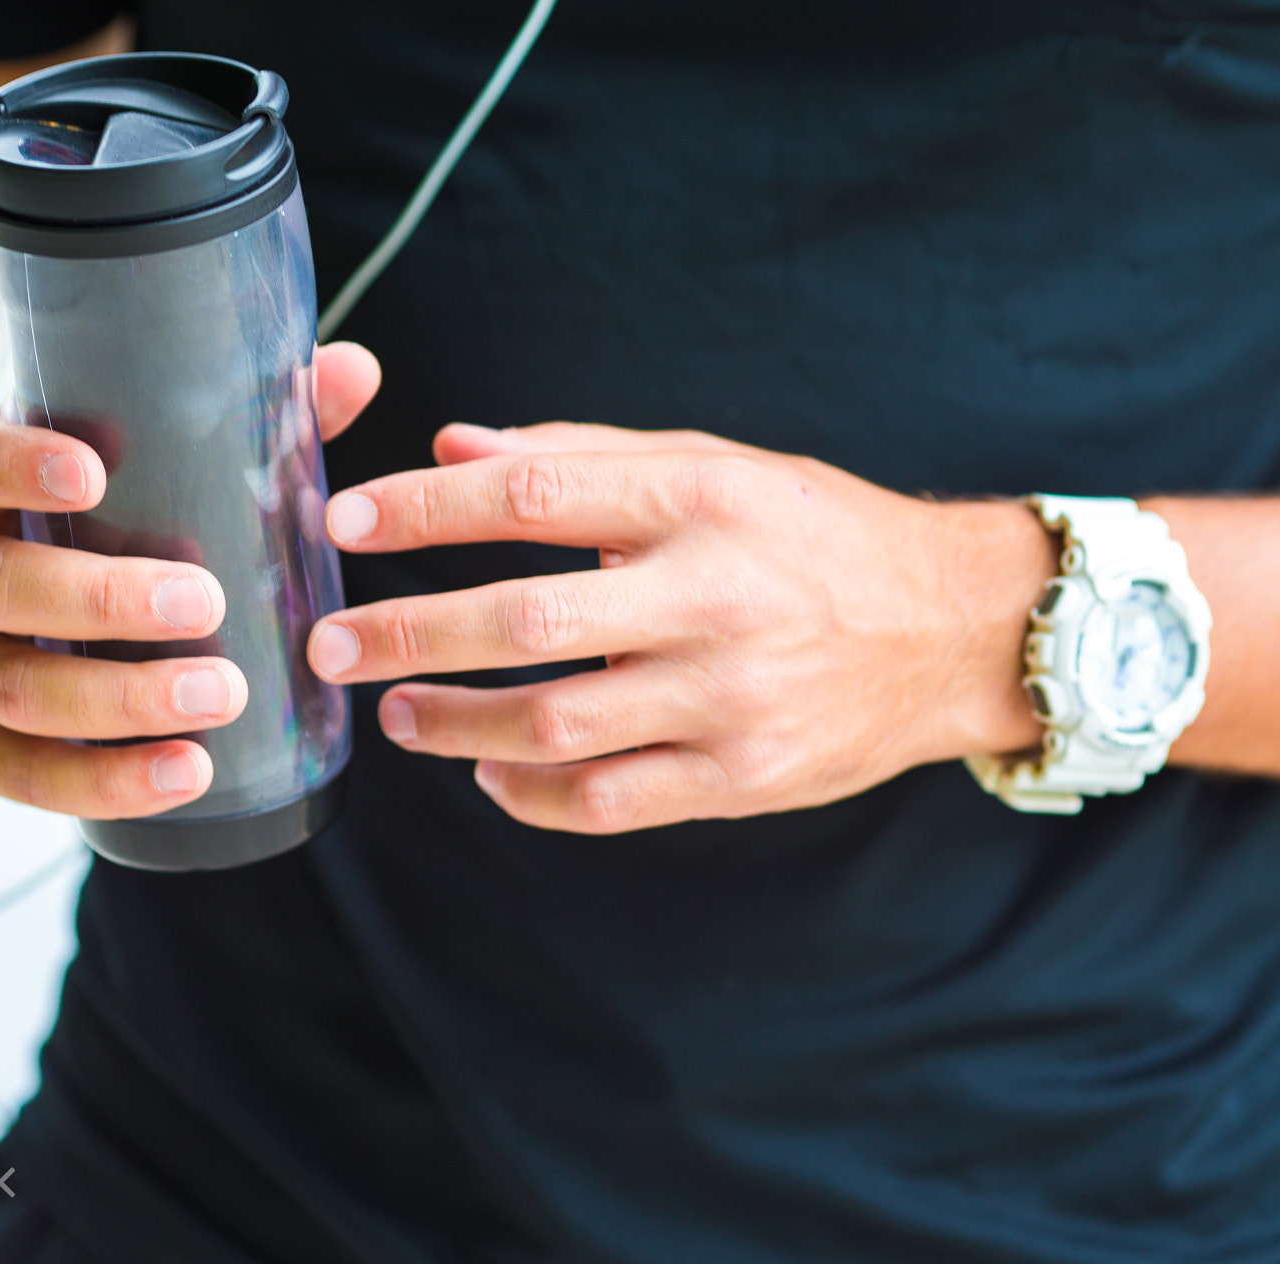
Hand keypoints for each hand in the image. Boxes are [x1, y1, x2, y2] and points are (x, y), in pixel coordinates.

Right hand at [0, 342, 381, 816]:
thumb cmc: (105, 519)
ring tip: (220, 696)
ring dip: (117, 698)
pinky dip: (100, 781)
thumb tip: (353, 368)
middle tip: (204, 603)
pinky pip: (17, 773)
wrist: (2, 605)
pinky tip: (185, 775)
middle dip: (98, 598)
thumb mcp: (153, 463)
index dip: (13, 461)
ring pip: (8, 685)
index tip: (94, 469)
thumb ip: (248, 416)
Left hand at [308, 422, 1052, 832]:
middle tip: (328, 644)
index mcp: (703, 501)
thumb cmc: (819, 535)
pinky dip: (531, 794)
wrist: (951, 630)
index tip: (345, 522)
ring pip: (554, 725)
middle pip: (526, 619)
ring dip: (453, 724)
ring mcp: (730, 699)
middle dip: (407, 632)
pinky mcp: (744, 780)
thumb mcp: (717, 467)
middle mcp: (715, 597)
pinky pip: (608, 802)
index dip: (425, 510)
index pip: (535, 495)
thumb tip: (453, 446)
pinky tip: (491, 771)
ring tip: (398, 714)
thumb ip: (585, 456)